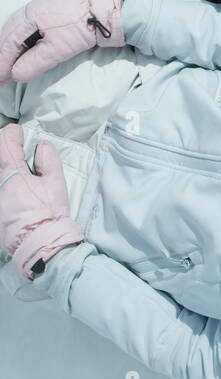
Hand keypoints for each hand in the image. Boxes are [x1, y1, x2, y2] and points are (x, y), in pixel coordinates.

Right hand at [0, 0, 123, 84]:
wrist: (101, 13)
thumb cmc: (81, 29)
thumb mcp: (57, 50)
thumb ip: (33, 63)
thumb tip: (15, 74)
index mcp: (29, 17)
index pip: (8, 44)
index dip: (2, 64)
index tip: (0, 80)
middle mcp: (28, 10)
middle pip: (8, 37)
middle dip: (4, 58)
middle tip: (1, 77)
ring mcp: (35, 8)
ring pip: (14, 32)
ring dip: (10, 50)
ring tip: (7, 67)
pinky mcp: (43, 10)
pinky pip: (24, 27)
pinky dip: (19, 41)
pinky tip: (20, 52)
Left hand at [0, 124, 83, 280]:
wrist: (41, 245)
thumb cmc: (49, 215)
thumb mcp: (56, 183)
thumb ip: (48, 160)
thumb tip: (41, 146)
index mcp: (13, 176)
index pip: (5, 144)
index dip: (12, 134)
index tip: (18, 133)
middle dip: (4, 149)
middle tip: (13, 148)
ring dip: (3, 167)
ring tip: (13, 168)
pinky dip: (3, 182)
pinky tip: (12, 187)